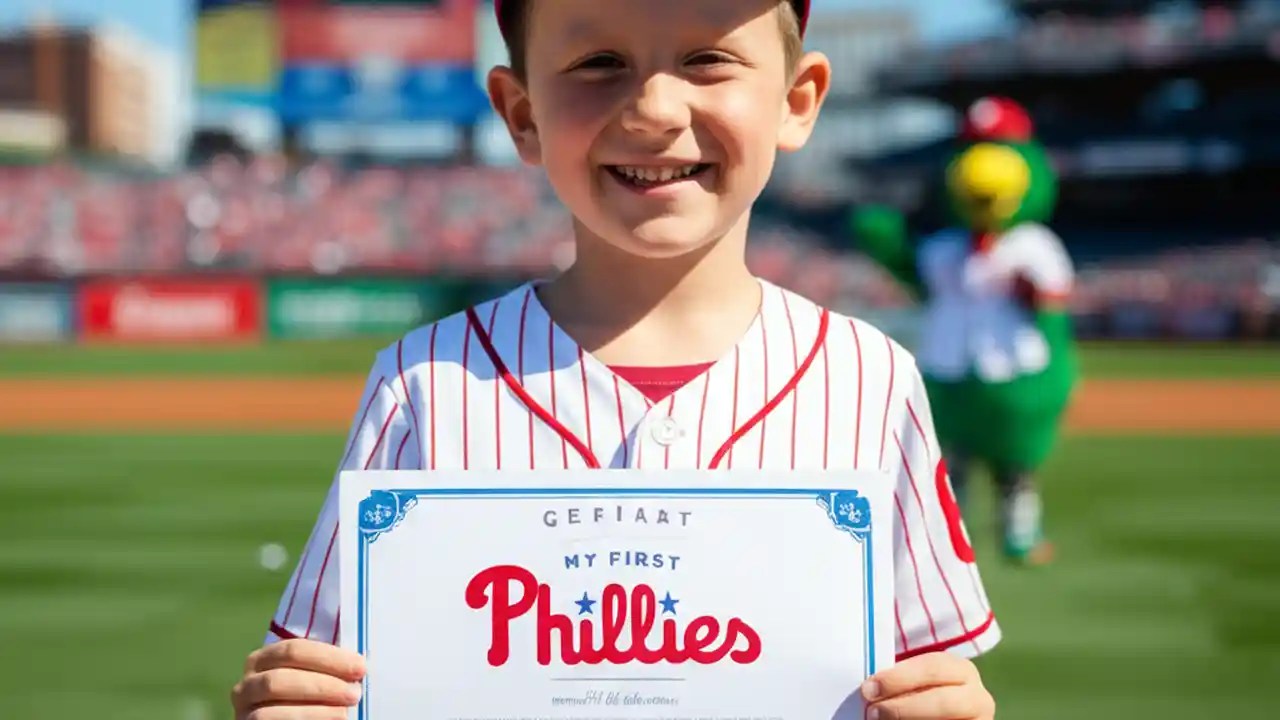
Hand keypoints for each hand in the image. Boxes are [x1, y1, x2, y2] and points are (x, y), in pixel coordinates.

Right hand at [231, 639, 365, 718]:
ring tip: (343, 714)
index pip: (294, 649)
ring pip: (269, 711)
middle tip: (354, 693)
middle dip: (322, 685)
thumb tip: (359, 664)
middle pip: (281, 678)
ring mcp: (243, 710)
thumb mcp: (316, 676)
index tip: (360, 667)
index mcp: (265, 658)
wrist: (294, 719)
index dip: (329, 658)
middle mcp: (248, 682)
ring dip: (312, 711)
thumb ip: (328, 668)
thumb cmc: (309, 697)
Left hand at [860, 652, 994, 719]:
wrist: (943, 709)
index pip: (932, 668)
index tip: (869, 688)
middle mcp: (978, 697)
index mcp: (962, 671)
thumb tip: (869, 689)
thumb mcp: (917, 681)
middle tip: (872, 712)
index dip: (898, 678)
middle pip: (942, 701)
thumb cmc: (923, 692)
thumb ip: (899, 681)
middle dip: (903, 708)